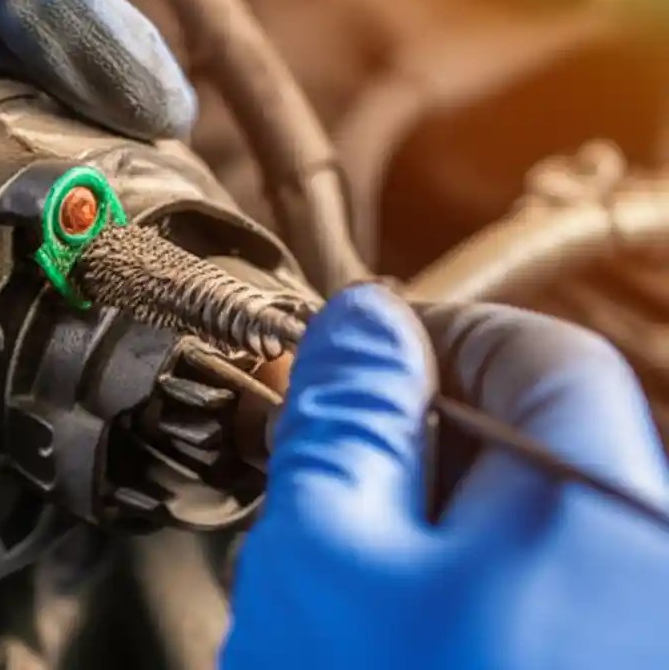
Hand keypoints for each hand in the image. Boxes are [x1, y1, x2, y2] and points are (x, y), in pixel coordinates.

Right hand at [223, 285, 668, 669]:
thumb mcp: (326, 549)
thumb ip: (344, 415)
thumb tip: (359, 325)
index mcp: (602, 505)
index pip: (538, 349)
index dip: (427, 333)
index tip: (355, 358)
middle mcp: (654, 563)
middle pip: (534, 437)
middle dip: (417, 438)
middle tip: (331, 479)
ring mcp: (638, 626)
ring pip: (528, 523)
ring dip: (434, 519)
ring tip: (356, 577)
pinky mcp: (609, 658)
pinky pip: (541, 589)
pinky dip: (464, 587)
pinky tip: (400, 629)